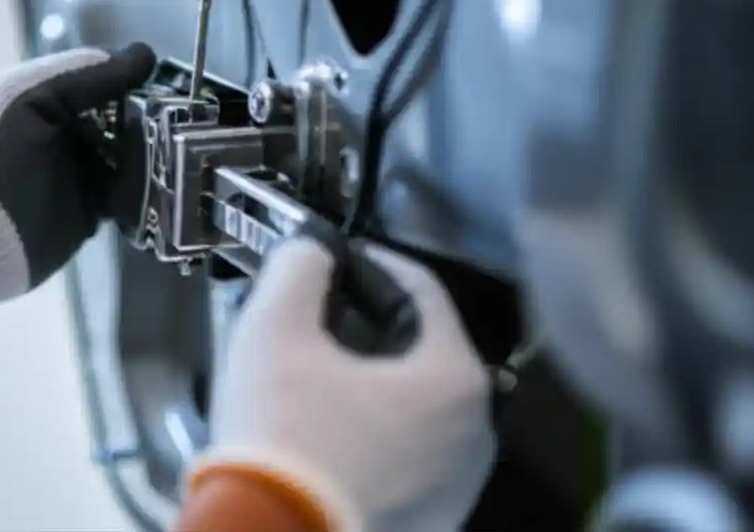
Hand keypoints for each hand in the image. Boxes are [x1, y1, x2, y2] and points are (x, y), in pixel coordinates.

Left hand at [0, 44, 154, 315]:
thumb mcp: (28, 101)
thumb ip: (84, 77)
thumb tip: (144, 55)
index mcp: (51, 99)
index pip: (110, 80)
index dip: (139, 82)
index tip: (169, 90)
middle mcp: (70, 133)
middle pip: (130, 120)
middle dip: (153, 125)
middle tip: (176, 133)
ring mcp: (81, 174)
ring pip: (136, 160)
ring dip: (153, 162)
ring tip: (166, 168)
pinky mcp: (90, 214)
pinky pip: (131, 199)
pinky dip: (146, 197)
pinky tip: (155, 196)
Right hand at [189, 236, 494, 531]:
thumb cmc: (285, 433)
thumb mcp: (276, 331)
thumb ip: (299, 268)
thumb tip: (312, 249)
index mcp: (455, 377)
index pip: (421, 290)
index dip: (370, 263)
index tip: (329, 259)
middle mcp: (477, 431)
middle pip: (420, 349)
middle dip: (368, 325)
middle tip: (313, 317)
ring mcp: (459, 484)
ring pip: (414, 404)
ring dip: (369, 380)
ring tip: (312, 373)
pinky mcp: (434, 520)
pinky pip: (407, 452)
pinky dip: (372, 429)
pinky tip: (324, 429)